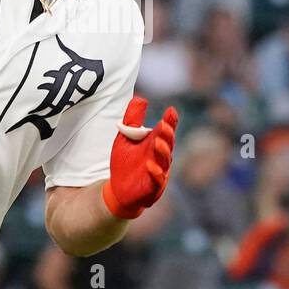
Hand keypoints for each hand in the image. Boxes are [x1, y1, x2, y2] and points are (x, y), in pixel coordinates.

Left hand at [101, 97, 177, 219]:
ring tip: (158, 142)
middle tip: (164, 125)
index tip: (171, 111)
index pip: (166, 131)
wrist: (118, 190)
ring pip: (164, 162)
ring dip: (163, 152)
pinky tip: (150, 166)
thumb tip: (140, 98)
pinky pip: (157, 181)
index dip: (170, 122)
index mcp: (155, 144)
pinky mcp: (152, 189)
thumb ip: (132, 120)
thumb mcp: (125, 138)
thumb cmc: (125, 162)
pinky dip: (155, 174)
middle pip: (168, 145)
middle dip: (167, 135)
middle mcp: (160, 158)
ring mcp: (159, 173)